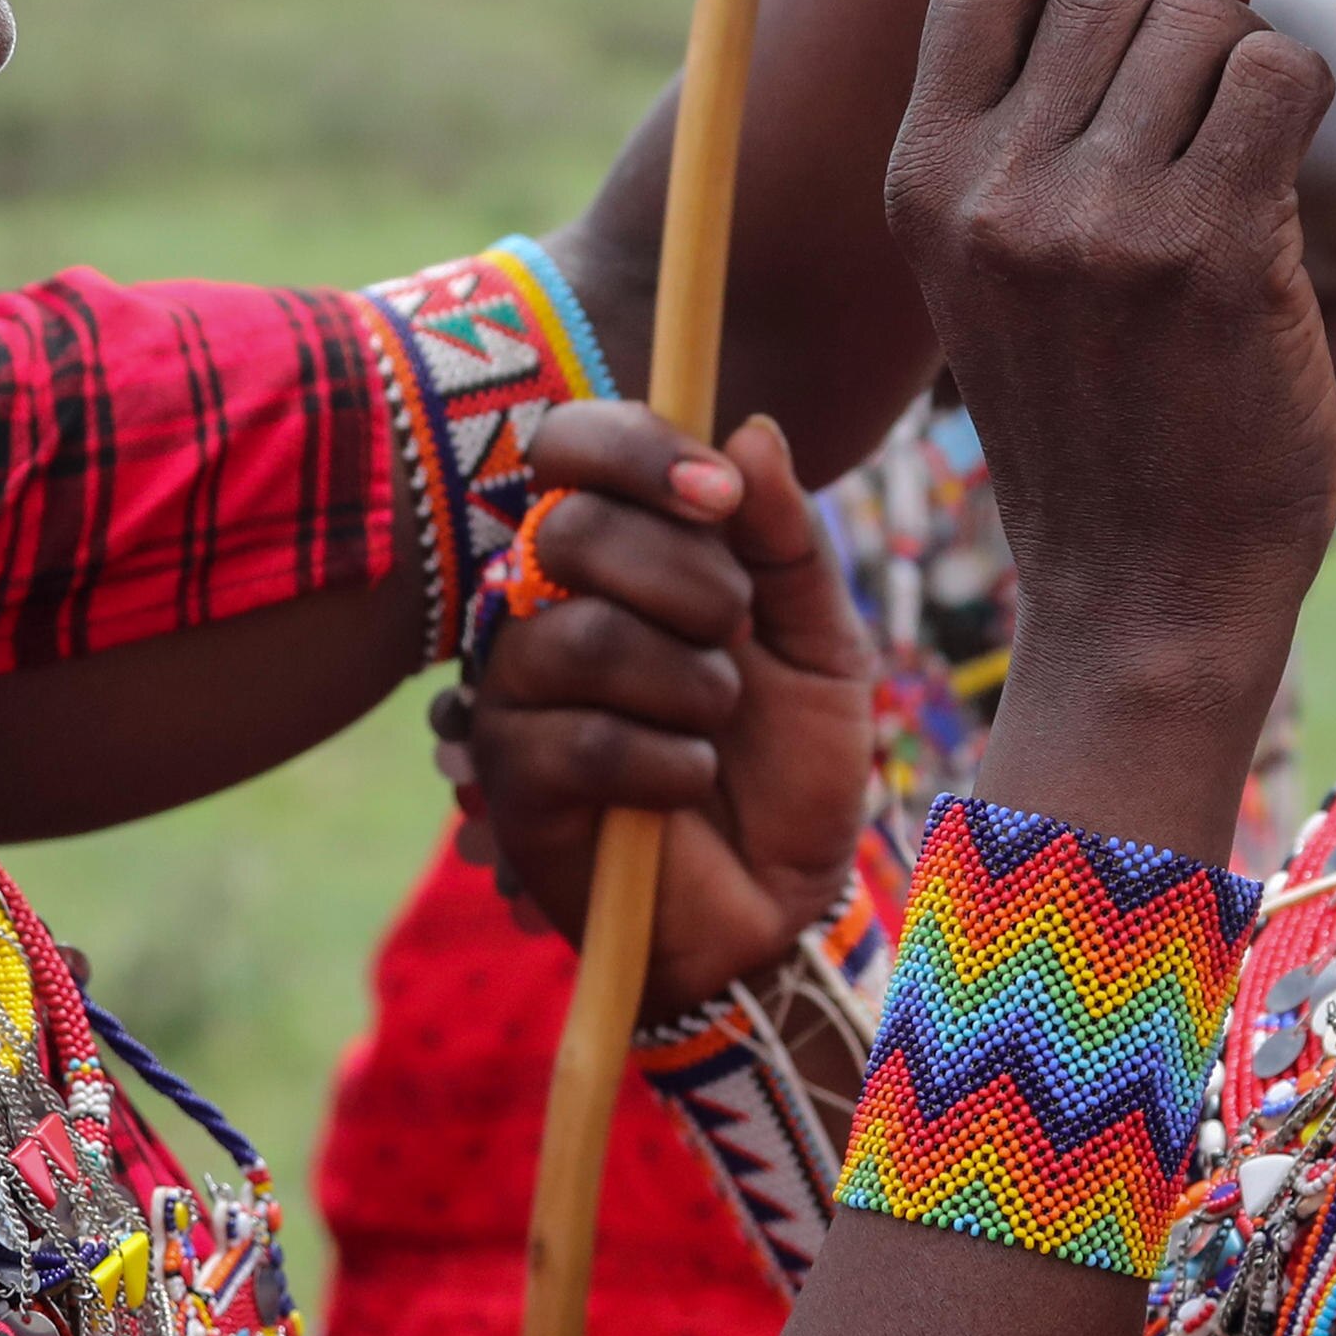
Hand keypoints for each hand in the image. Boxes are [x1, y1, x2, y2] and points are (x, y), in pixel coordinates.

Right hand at [451, 403, 878, 1021]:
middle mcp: (547, 606)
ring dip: (685, 682)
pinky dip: (665, 762)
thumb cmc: (792, 763)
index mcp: (617, 553)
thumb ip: (787, 543)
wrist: (783, 903)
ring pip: (577, 637)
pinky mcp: (513, 783)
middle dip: (689, 581)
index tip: (718, 495)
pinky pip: (582, 740)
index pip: (572, 446)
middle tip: (734, 636)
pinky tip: (687, 784)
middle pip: (572, 528)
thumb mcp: (821, 641)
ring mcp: (519, 694)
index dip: (635, 449)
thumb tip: (751, 432)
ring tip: (716, 722)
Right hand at [884, 0, 1335, 837]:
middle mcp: (990, 186)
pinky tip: (1292, 184)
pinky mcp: (1202, 252)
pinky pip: (1276, 79)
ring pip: (1204, 17)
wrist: (1141, 603)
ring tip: (1255, 147)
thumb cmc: (1101, 427)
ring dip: (1254, 58)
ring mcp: (1091, 219)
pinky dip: (1308, 106)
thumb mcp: (1003, 272)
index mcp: (924, 177)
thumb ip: (1034, 126)